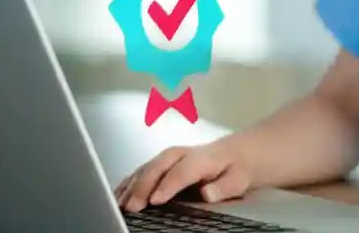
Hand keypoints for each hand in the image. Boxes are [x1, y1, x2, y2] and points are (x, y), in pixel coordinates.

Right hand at [115, 140, 252, 212]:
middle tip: (133, 206)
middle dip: (144, 185)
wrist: (239, 152)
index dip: (168, 185)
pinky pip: (143, 170)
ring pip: (148, 167)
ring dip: (132, 184)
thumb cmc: (237, 167)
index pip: (183, 171)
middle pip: (160, 167)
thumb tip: (208, 193)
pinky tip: (119, 194)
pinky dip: (129, 182)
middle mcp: (184, 154)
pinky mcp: (163, 163)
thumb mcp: (240, 178)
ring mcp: (171, 157)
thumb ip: (225, 186)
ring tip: (120, 203)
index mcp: (203, 158)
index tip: (156, 200)